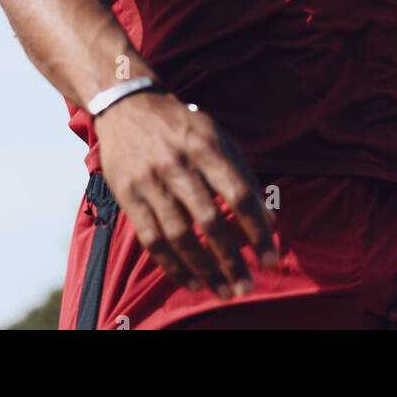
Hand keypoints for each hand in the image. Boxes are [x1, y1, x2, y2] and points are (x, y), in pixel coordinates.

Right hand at [93, 91, 280, 301]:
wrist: (126, 105)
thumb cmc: (181, 125)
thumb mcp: (216, 135)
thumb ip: (242, 173)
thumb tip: (268, 217)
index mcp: (207, 145)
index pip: (239, 193)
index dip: (257, 228)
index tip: (270, 257)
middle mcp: (179, 164)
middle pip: (210, 220)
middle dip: (232, 259)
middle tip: (247, 287)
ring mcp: (152, 181)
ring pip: (180, 236)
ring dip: (204, 269)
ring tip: (222, 291)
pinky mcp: (129, 196)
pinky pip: (152, 240)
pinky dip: (172, 266)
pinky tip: (191, 281)